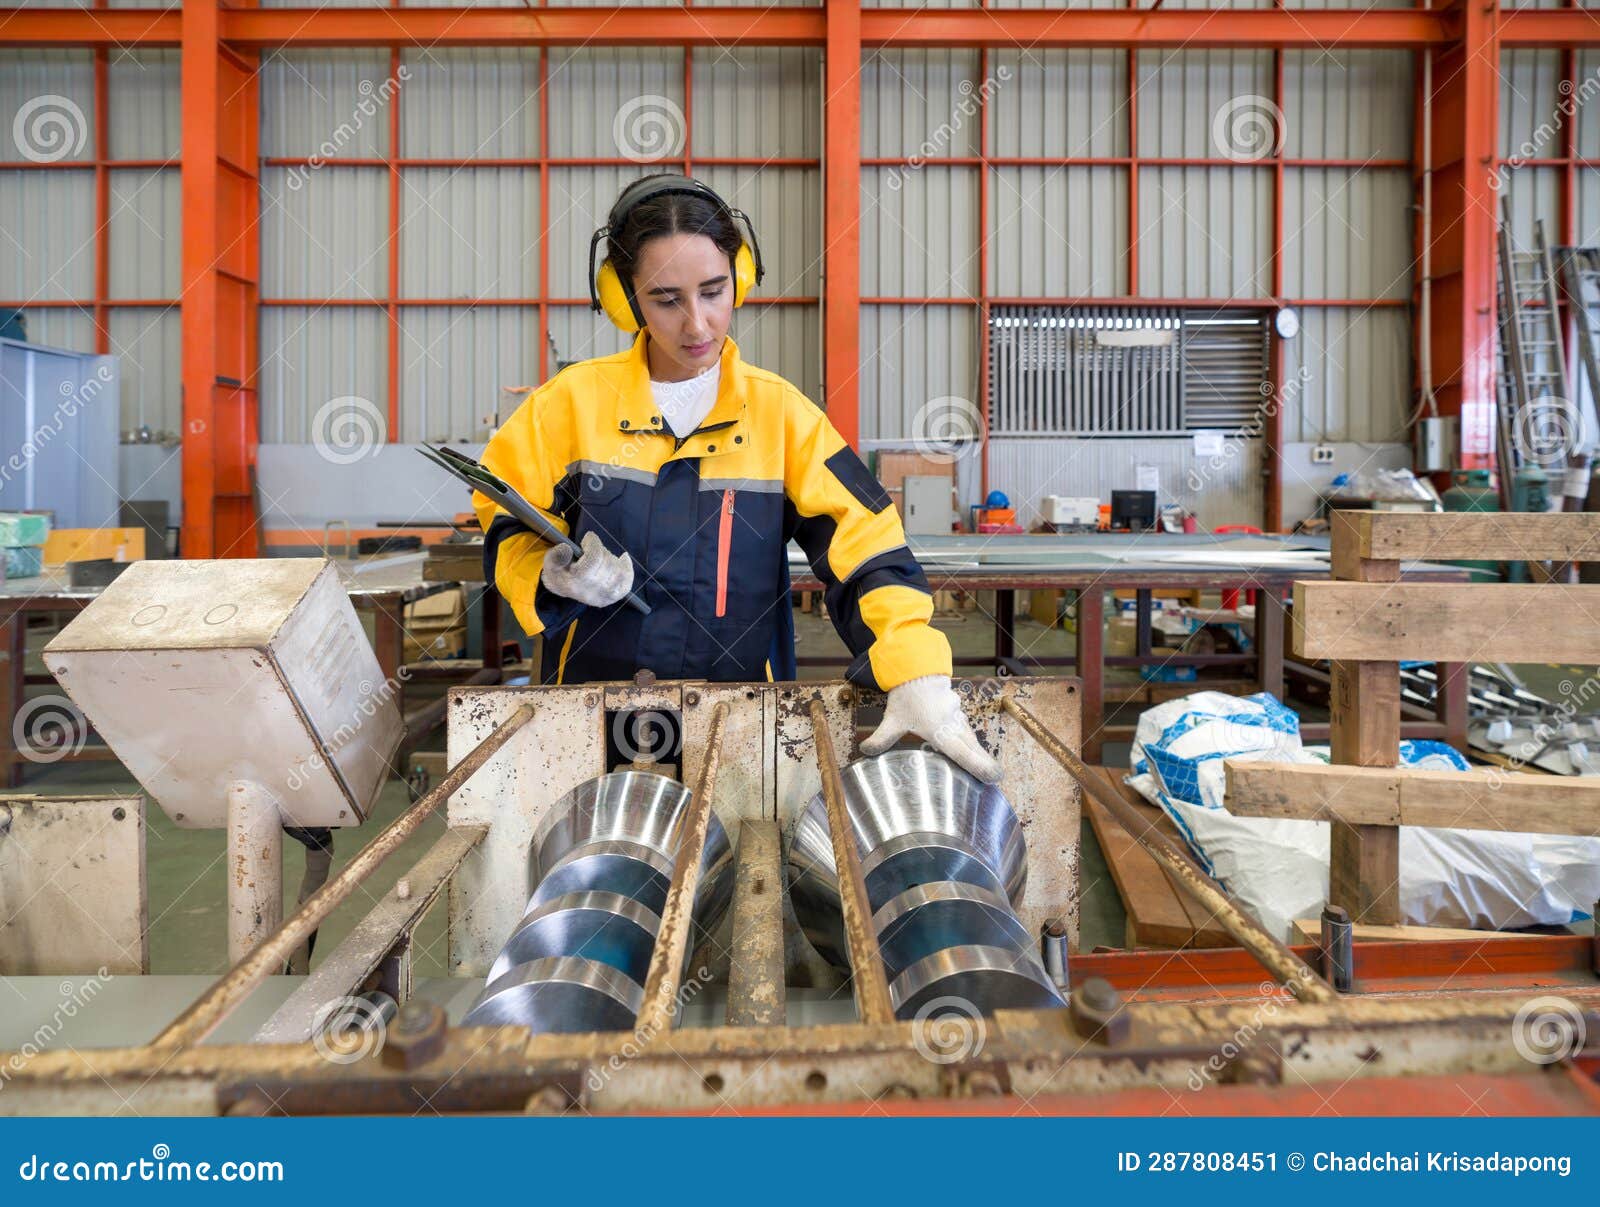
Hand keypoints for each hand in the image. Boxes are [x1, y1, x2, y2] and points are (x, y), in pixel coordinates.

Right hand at [540, 531, 633, 607]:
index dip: (593, 542)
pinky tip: (623, 558)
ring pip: (618, 570)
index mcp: (576, 583)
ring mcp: (605, 596)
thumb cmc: (559, 571)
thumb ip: (555, 555)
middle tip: (592, 548)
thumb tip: (566, 548)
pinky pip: (627, 581)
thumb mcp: (551, 563)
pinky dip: (627, 567)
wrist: (565, 589)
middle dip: (601, 549)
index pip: (594, 557)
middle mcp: (592, 593)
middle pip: (607, 562)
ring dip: (611, 557)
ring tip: (601, 556)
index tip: (589, 537)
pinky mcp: (614, 597)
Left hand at [860, 674, 1000, 782]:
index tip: (993, 777)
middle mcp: (952, 723)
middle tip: (997, 777)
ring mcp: (956, 714)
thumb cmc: (906, 693)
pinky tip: (971, 745)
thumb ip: (881, 737)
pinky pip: (966, 727)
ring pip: (970, 736)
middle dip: (985, 762)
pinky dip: (969, 738)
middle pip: (972, 747)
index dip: (978, 766)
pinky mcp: (955, 708)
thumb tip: (866, 751)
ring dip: (978, 751)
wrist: (917, 666)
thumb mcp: (892, 718)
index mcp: (939, 730)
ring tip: (987, 766)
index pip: (961, 753)